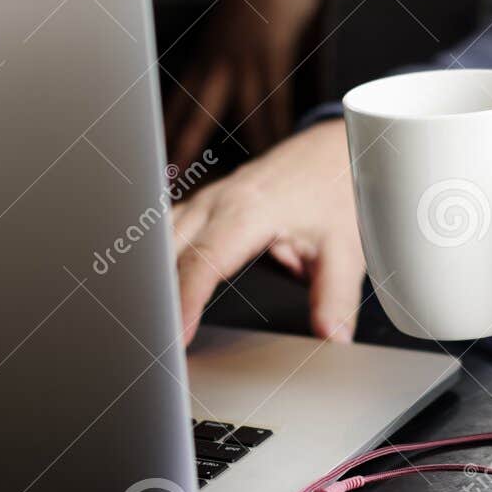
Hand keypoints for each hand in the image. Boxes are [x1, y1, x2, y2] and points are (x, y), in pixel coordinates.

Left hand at [167, 0, 378, 169]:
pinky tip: (276, 154)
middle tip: (169, 186)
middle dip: (180, 152)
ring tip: (229, 190)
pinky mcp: (272, 52)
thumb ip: (221, 67)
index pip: (176, 106)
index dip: (162, 139)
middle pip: (193, 116)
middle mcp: (218, 62)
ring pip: (235, 116)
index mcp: (205, 59)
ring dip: (232, 154)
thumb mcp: (230, 32)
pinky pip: (274, 101)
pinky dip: (275, 131)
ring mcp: (244, 58)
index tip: (149, 168)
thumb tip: (215, 102)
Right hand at [171, 120, 363, 344]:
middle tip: (153, 341)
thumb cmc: (337, 191)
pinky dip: (156, 258)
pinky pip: (167, 229)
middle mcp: (219, 201)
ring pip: (160, 239)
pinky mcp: (204, 203)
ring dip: (150, 276)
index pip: (204, 261)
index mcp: (249, 211)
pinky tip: (151, 284)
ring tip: (146, 319)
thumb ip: (336, 297)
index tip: (177, 336)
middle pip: (169, 252)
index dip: (186, 300)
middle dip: (155, 296)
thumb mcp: (345, 248)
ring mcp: (207, 199)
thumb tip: (334, 339)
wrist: (333, 149)